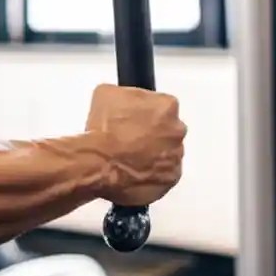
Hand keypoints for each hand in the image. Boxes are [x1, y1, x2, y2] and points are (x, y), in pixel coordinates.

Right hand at [86, 84, 185, 206]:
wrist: (98, 162)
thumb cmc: (104, 131)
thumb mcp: (106, 94)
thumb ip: (124, 94)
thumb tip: (121, 99)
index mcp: (167, 106)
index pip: (163, 106)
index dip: (146, 112)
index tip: (135, 118)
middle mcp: (177, 131)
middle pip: (169, 130)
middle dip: (153, 134)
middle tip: (132, 139)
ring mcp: (176, 158)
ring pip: (167, 154)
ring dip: (153, 155)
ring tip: (130, 159)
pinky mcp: (169, 181)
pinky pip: (163, 177)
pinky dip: (152, 176)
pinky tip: (134, 173)